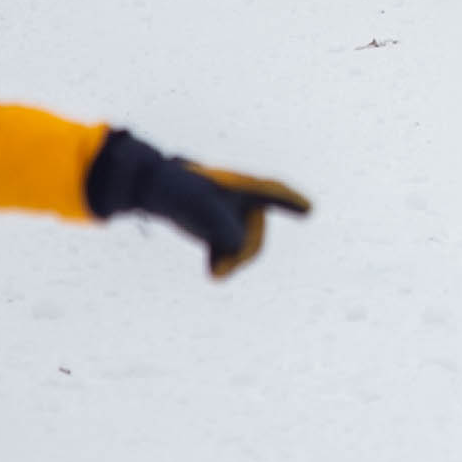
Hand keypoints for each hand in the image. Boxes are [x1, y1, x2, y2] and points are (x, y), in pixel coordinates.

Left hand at [85, 129, 309, 278]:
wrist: (153, 189)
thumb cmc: (181, 193)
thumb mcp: (206, 215)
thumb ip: (230, 238)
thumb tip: (234, 256)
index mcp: (246, 187)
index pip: (274, 194)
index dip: (291, 203)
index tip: (308, 210)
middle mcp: (245, 201)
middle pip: (257, 237)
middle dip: (242, 255)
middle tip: (220, 268)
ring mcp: (234, 215)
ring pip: (244, 249)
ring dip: (230, 261)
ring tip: (213, 272)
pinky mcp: (220, 229)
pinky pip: (231, 253)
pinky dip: (223, 263)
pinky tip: (213, 274)